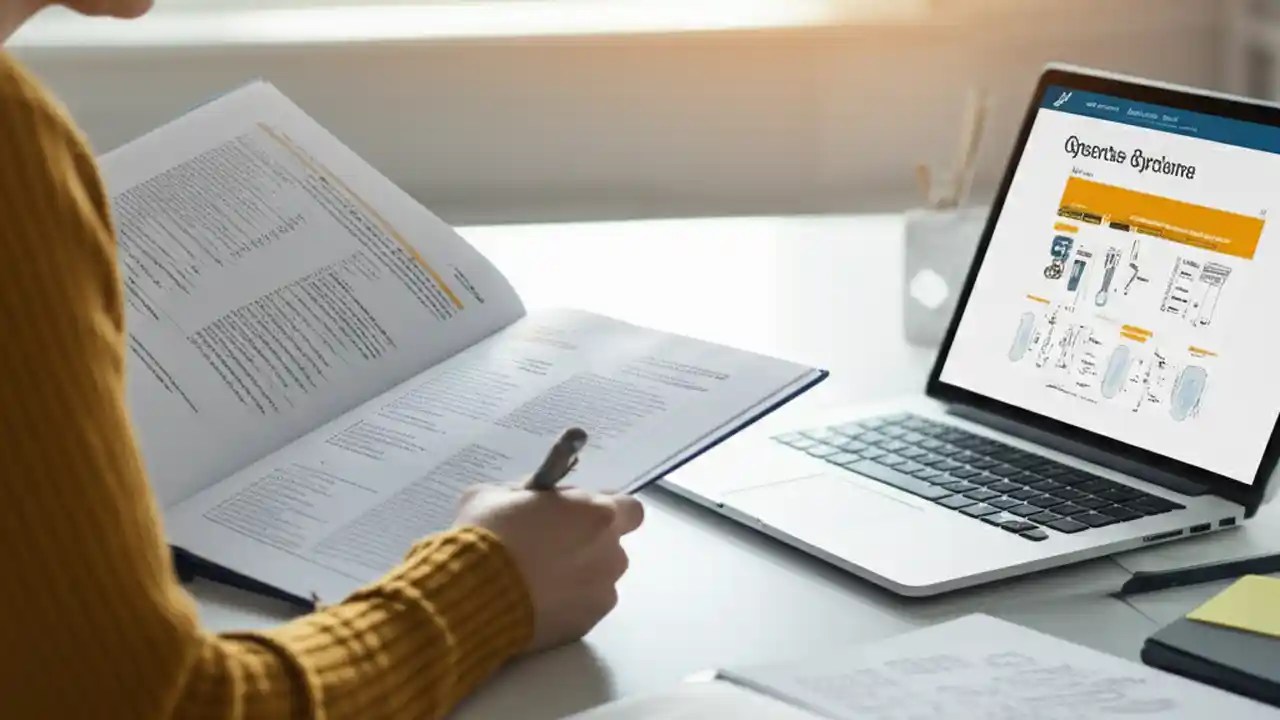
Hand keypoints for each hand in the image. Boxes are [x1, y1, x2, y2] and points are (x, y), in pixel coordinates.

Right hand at [454, 485, 643, 652]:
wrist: (472, 593)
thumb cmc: (488, 534)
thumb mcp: (497, 494)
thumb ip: (527, 492)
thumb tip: (534, 498)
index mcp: (598, 513)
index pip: (630, 509)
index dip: (606, 511)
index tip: (578, 516)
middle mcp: (611, 552)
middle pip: (612, 545)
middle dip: (588, 545)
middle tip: (550, 548)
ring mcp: (602, 591)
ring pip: (599, 578)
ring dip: (579, 575)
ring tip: (538, 581)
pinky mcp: (587, 623)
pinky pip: (584, 606)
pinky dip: (567, 604)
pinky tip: (536, 603)